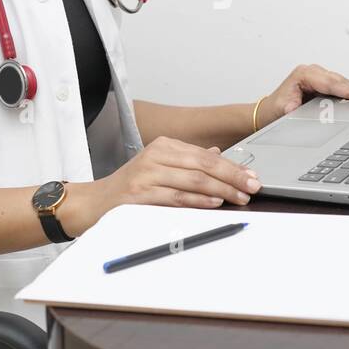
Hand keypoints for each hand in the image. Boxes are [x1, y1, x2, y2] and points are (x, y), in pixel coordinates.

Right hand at [93, 137, 261, 216]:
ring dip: (221, 190)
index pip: (205, 155)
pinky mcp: (141, 194)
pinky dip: (199, 200)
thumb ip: (187, 161)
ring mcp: (147, 174)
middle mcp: (155, 156)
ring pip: (193, 180)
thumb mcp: (160, 166)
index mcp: (164, 146)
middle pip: (203, 165)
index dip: (232, 166)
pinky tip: (215, 202)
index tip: (252, 177)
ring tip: (240, 197)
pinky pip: (176, 197)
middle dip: (233, 177)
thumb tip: (216, 156)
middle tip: (252, 187)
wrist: (96, 202)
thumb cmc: (131, 186)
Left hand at [254, 63, 348, 129]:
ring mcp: (320, 76)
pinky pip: (343, 87)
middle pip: (341, 81)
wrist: (269, 112)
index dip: (347, 90)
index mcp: (303, 74)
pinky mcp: (325, 84)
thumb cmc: (275, 111)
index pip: (330, 83)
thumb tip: (298, 111)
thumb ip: (292, 110)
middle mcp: (313, 72)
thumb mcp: (283, 111)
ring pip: (344, 83)